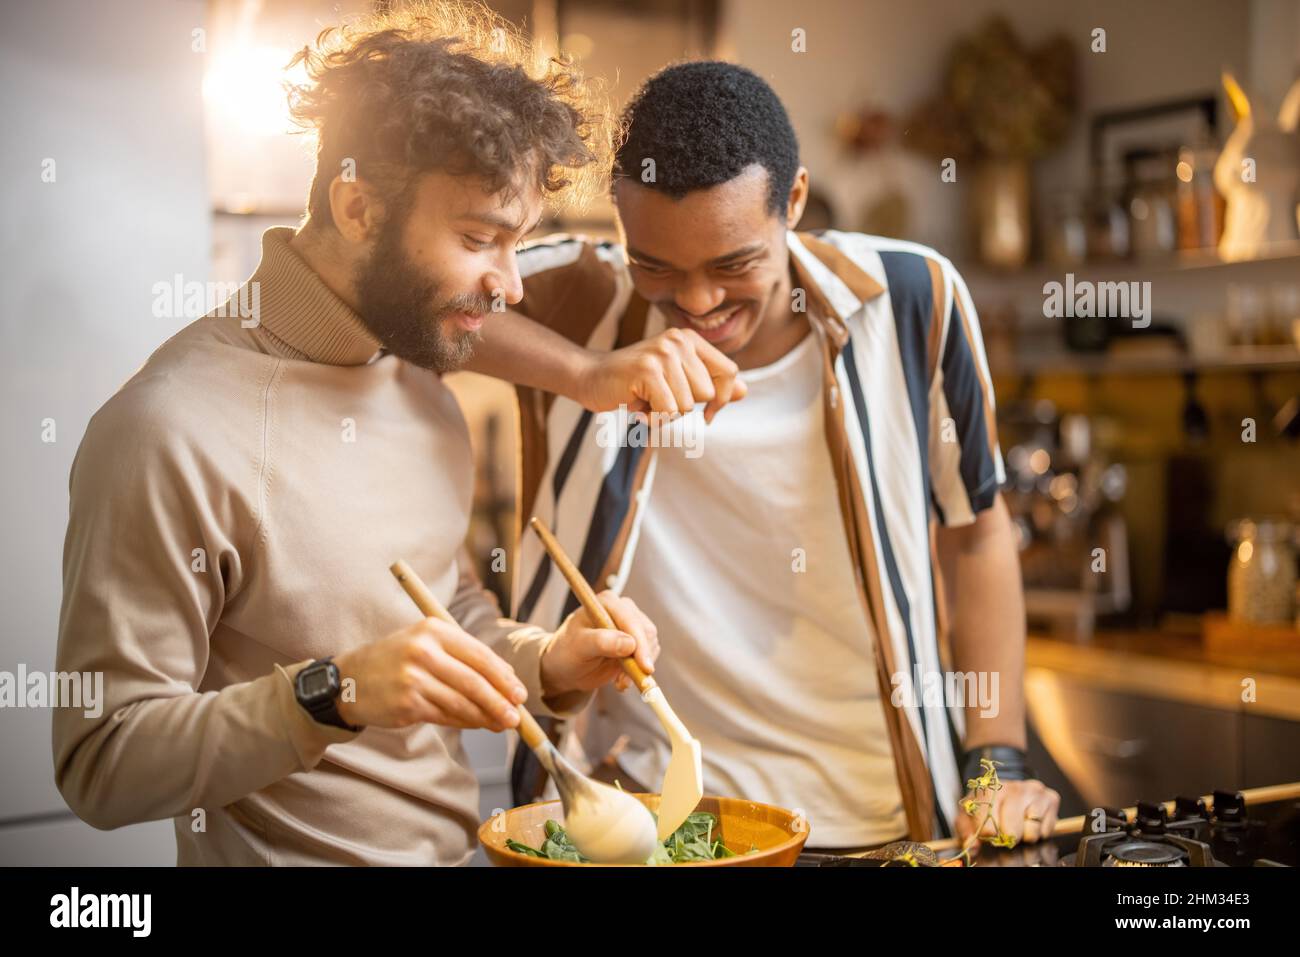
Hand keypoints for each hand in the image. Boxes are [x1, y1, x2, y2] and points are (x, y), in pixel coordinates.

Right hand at [332, 619, 527, 731]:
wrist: (350, 679)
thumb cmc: (396, 660)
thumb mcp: (425, 643)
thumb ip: (462, 657)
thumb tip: (505, 680)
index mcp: (433, 629)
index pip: (479, 654)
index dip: (503, 676)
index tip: (519, 692)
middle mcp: (423, 651)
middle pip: (473, 681)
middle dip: (500, 701)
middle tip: (516, 716)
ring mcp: (413, 679)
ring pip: (461, 702)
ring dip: (485, 716)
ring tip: (501, 724)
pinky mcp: (406, 704)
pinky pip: (445, 716)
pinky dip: (464, 722)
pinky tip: (476, 724)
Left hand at [540, 591, 659, 695]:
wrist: (567, 667)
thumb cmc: (567, 652)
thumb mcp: (579, 647)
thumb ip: (602, 642)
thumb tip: (630, 643)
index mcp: (607, 602)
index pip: (630, 620)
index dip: (640, 643)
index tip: (644, 666)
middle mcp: (622, 609)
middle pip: (646, 631)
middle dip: (640, 658)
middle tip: (625, 680)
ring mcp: (631, 625)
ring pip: (651, 644)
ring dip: (639, 667)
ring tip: (618, 681)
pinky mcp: (637, 641)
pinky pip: (649, 656)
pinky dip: (639, 671)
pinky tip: (621, 679)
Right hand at [575, 327, 747, 423]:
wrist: (590, 378)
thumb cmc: (635, 384)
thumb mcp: (677, 382)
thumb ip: (710, 384)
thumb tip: (743, 391)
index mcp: (690, 340)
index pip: (730, 372)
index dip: (722, 399)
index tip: (708, 414)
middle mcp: (678, 340)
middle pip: (707, 392)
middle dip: (685, 407)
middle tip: (658, 399)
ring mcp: (662, 353)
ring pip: (687, 405)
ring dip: (665, 414)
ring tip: (646, 401)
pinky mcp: (647, 369)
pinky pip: (668, 410)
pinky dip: (653, 420)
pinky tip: (637, 408)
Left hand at [955, 778, 1060, 851]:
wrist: (1004, 789)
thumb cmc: (986, 804)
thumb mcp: (968, 815)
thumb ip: (966, 831)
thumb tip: (971, 847)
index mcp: (989, 790)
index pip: (989, 827)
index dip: (989, 837)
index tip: (989, 834)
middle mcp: (1014, 787)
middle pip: (1012, 832)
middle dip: (1007, 837)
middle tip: (1004, 831)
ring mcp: (1034, 791)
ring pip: (1031, 831)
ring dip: (1025, 834)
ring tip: (1018, 824)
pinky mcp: (1051, 797)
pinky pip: (1047, 829)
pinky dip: (1039, 831)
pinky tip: (1030, 821)